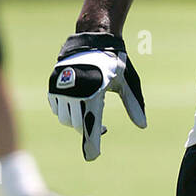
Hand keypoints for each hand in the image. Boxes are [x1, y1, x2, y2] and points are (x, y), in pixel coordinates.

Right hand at [48, 32, 146, 159]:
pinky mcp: (53, 84)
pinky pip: (56, 108)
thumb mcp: (128, 82)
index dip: (91, 144)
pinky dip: (66, 112)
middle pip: (77, 125)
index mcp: (93, 92)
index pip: (90, 126)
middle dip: (89, 130)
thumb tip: (143, 125)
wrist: (92, 38)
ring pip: (65, 119)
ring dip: (77, 122)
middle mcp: (74, 91)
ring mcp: (60, 87)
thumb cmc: (114, 62)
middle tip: (103, 128)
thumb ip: (134, 105)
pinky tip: (78, 106)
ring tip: (90, 114)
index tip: (93, 157)